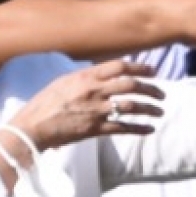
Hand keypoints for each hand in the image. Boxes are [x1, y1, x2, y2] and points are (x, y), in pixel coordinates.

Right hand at [10, 60, 164, 151]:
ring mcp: (96, 111)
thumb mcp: (64, 81)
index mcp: (86, 77)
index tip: (153, 71)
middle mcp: (94, 91)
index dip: (140, 67)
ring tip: (160, 111)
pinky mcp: (95, 129)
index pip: (120, 67)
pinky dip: (139, 129)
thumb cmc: (45, 103)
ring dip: (149, 109)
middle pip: (131, 85)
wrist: (33, 127)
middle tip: (161, 94)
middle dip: (151, 89)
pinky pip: (123, 128)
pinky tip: (150, 129)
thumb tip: (101, 74)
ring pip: (131, 107)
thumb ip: (85, 77)